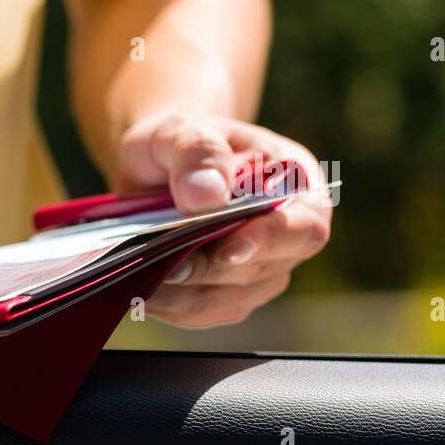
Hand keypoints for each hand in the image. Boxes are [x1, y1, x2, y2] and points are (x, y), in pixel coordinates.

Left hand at [116, 112, 331, 327]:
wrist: (154, 168)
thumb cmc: (177, 143)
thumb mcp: (180, 130)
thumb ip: (197, 152)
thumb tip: (206, 195)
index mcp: (297, 185)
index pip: (304, 225)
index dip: (270, 241)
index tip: (228, 249)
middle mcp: (287, 235)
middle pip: (264, 272)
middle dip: (210, 271)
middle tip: (166, 266)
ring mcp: (258, 271)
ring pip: (230, 300)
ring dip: (184, 296)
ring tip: (141, 279)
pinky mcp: (225, 295)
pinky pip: (202, 313)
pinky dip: (170, 307)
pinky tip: (139, 291)